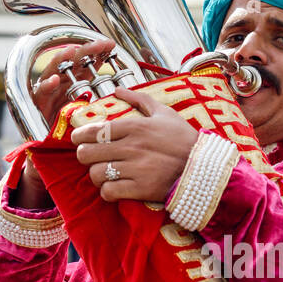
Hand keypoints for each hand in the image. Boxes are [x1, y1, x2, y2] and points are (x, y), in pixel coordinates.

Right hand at [31, 39, 117, 128]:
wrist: (55, 140)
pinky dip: (47, 85)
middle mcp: (64, 81)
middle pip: (73, 61)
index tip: (110, 45)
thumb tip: (123, 91)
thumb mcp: (91, 109)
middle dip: (86, 50)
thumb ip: (101, 98)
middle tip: (98, 46)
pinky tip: (54, 81)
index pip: (88, 62)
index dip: (99, 51)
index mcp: (78, 80)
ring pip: (55, 69)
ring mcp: (51, 89)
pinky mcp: (39, 101)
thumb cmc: (72, 124)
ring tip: (71, 53)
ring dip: (63, 59)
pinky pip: (41, 91)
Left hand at [71, 86, 197, 202]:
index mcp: (135, 126)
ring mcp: (135, 169)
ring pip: (96, 174)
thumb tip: (118, 90)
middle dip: (85, 156)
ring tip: (103, 173)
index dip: (79, 136)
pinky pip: (109, 192)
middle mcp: (132, 147)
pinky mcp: (140, 189)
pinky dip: (107, 191)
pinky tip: (114, 188)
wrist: (204, 167)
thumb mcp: (164, 113)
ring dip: (96, 175)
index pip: (94, 130)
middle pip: (87, 153)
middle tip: (91, 157)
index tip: (78, 139)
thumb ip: (139, 100)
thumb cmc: (184, 139)